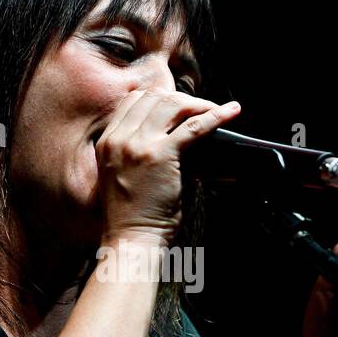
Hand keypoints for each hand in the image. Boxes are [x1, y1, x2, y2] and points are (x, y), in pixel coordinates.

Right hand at [96, 89, 241, 246]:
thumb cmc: (133, 215)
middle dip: (181, 98)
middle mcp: (119, 139)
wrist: (131, 239)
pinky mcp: (160, 155)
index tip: (178, 103)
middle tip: (201, 108)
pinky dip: (215, 117)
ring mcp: (138, 145)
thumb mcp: (124, 175)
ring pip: (173, 105)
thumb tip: (179, 134)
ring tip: (215, 110)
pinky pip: (194, 127)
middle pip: (153, 97)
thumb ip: (141, 151)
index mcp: (107, 142)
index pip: (132, 100)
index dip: (158, 97)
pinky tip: (230, 113)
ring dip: (198, 104)